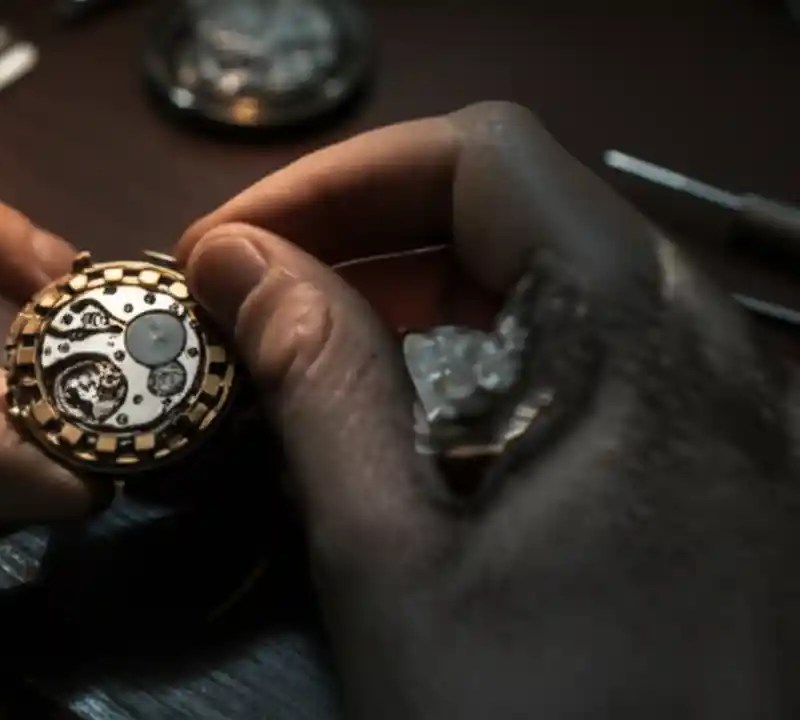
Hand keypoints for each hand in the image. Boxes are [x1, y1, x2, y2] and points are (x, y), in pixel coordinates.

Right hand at [178, 103, 798, 717]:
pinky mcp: (705, 468)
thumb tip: (241, 263)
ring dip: (413, 291)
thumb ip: (320, 388)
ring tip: (300, 350)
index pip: (482, 158)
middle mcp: (701, 350)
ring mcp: (717, 409)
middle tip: (245, 298)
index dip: (338, 181)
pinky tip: (404, 423)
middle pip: (519, 203)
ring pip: (549, 276)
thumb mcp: (395, 566)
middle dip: (364, 230)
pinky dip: (473, 356)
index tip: (228, 253)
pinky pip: (581, 356)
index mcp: (637, 346)